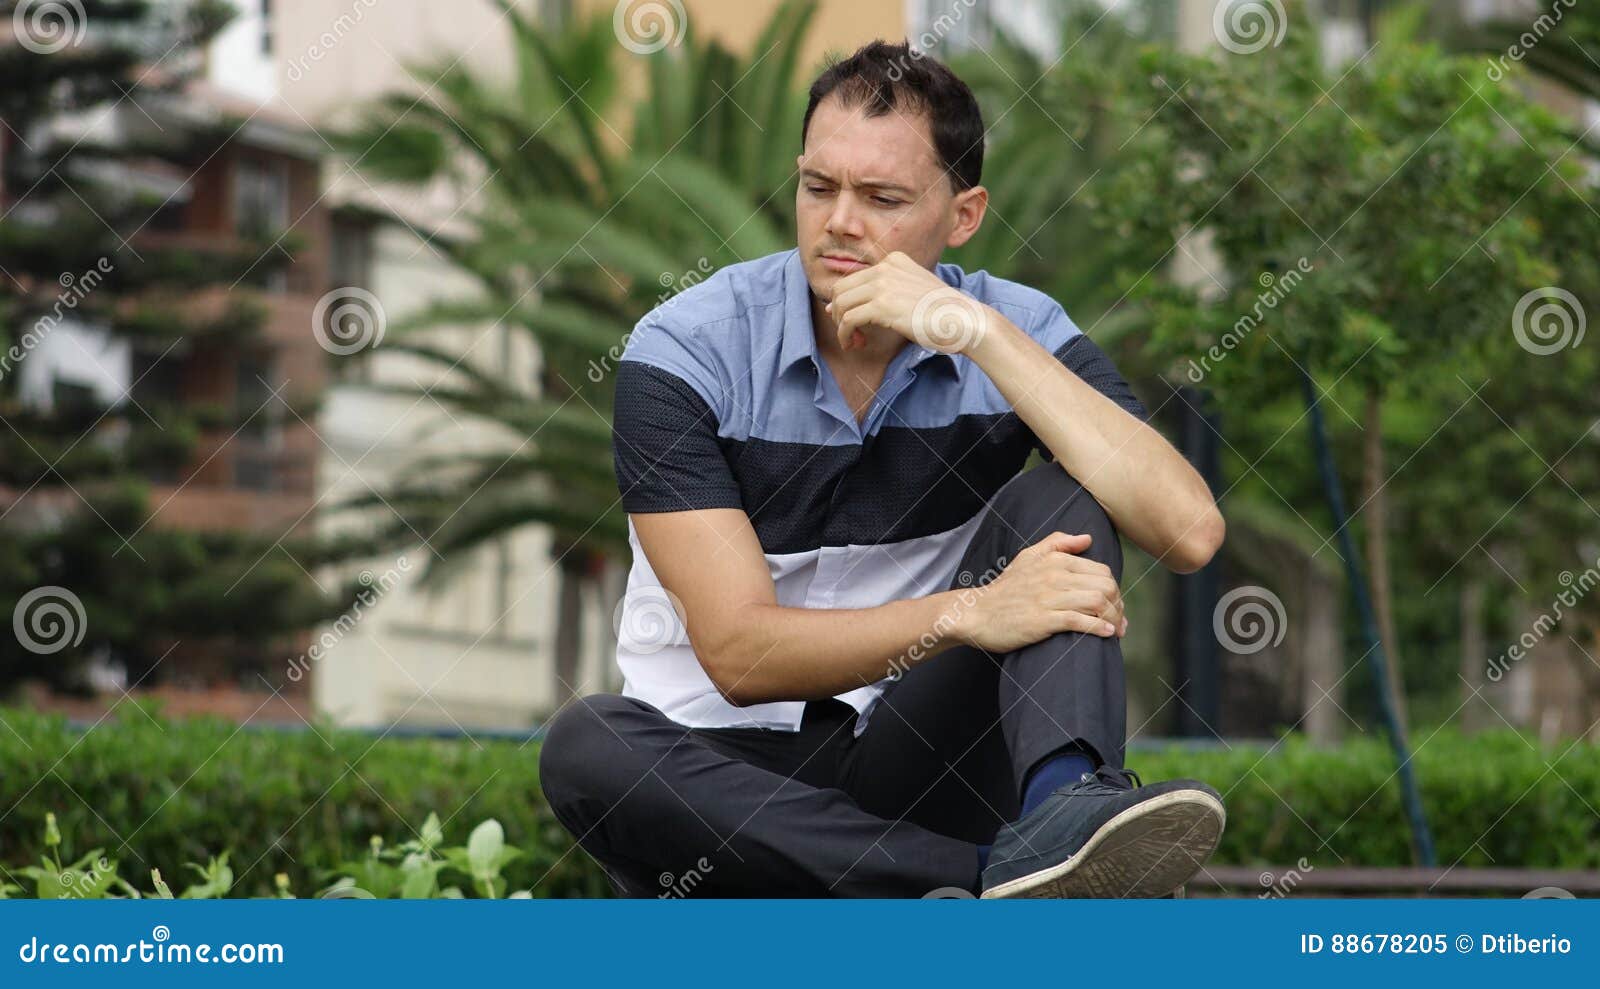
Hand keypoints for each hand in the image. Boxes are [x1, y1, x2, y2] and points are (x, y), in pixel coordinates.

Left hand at [825, 251, 992, 354]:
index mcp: (894, 260)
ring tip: (854, 341)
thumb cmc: (941, 314)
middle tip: (850, 333)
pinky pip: (847, 320)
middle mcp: (886, 267)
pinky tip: (856, 344)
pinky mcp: (882, 305)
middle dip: (838, 313)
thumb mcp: (911, 292)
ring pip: (840, 304)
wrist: (963, 321)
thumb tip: (834, 305)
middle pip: (840, 289)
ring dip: (841, 327)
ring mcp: (883, 284)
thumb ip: (881, 293)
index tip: (855, 322)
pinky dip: (845, 335)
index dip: (847, 303)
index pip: (853, 279)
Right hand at [953, 531, 1125, 653]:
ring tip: (1116, 630)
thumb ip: (1057, 543)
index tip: (1115, 605)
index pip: (1100, 571)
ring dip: (1113, 618)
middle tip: (1120, 620)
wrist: (976, 613)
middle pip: (1104, 586)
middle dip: (1118, 605)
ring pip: (1096, 602)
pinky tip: (1107, 634)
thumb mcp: (1028, 557)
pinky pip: (1079, 621)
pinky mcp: (1042, 620)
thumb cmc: (1005, 589)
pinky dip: (1098, 628)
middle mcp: (1054, 576)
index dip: (1114, 589)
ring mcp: (1048, 598)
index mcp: (1054, 560)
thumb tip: (1087, 539)